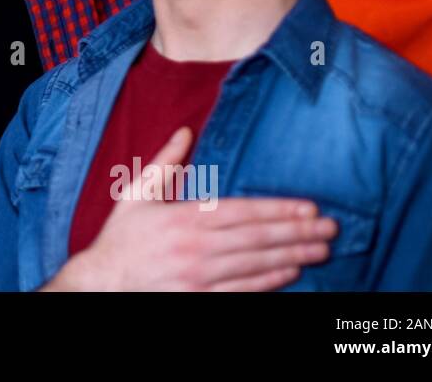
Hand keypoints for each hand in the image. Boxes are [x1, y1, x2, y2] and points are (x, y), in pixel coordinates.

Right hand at [42, 128, 336, 290]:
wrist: (101, 283)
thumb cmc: (119, 238)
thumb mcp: (135, 194)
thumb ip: (164, 163)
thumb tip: (185, 132)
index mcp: (183, 217)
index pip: (242, 211)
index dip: (279, 209)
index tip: (309, 207)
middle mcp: (195, 246)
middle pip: (257, 237)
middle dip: (298, 232)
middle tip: (330, 229)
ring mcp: (198, 276)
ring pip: (256, 264)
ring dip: (292, 256)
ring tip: (320, 250)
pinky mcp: (197, 298)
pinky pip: (242, 290)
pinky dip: (269, 282)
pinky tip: (290, 273)